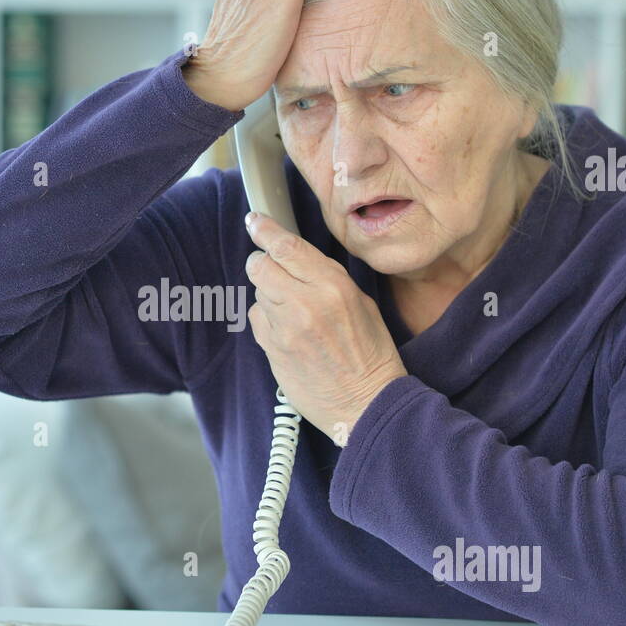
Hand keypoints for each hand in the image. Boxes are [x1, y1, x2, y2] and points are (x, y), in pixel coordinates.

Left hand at [244, 212, 408, 445]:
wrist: (366, 404)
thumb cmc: (371, 355)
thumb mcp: (361, 304)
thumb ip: (326, 278)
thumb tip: (296, 259)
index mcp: (333, 286)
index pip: (287, 247)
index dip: (265, 230)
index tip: (254, 221)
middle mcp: (305, 303)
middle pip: (260, 266)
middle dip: (263, 264)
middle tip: (274, 271)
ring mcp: (284, 329)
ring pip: (258, 293)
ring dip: (269, 297)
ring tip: (296, 315)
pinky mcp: (271, 350)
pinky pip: (258, 321)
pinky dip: (268, 322)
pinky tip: (290, 336)